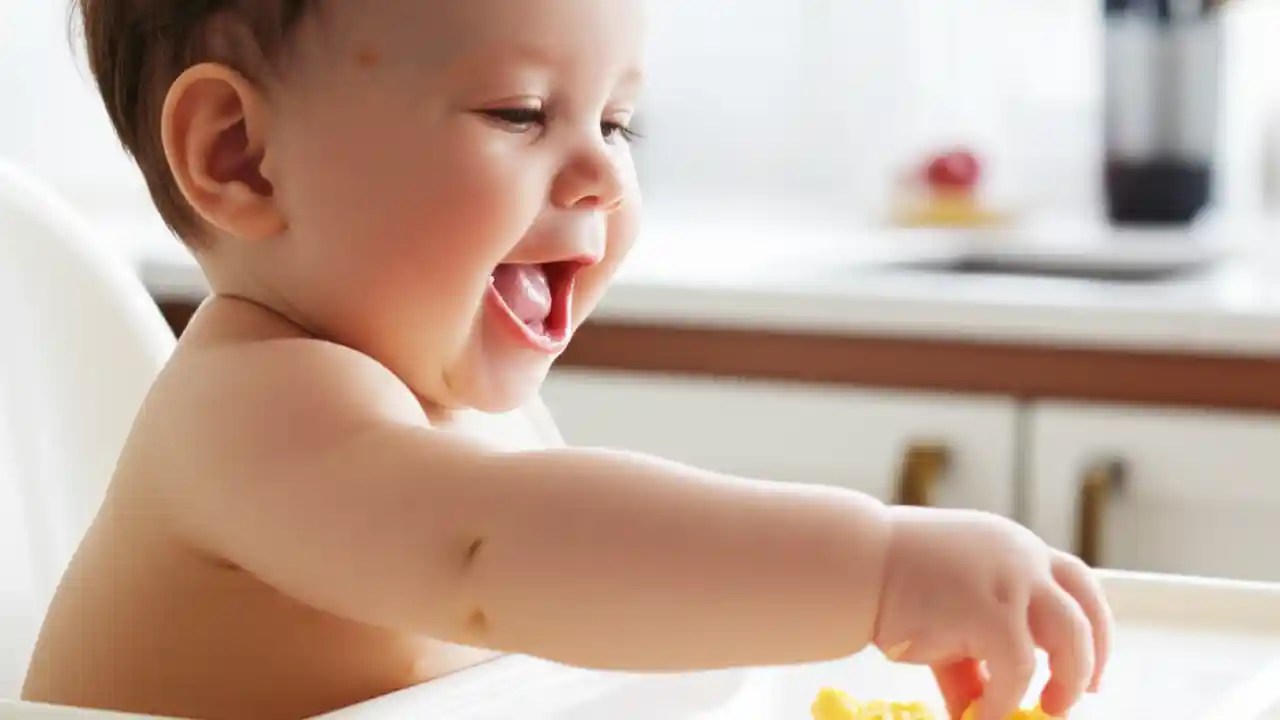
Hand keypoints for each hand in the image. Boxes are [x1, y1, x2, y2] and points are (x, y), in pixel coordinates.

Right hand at [873, 507, 1112, 719]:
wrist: (853, 566)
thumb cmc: (891, 585)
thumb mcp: (946, 614)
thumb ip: (972, 658)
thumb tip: (978, 711)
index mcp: (1014, 547)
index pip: (1077, 582)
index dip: (1094, 627)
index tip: (1091, 667)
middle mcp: (1022, 557)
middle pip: (1083, 613)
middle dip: (1087, 663)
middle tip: (1072, 700)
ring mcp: (1012, 583)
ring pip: (1069, 640)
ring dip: (1066, 683)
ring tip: (1047, 711)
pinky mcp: (993, 613)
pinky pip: (1018, 671)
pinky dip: (1006, 700)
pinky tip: (985, 715)